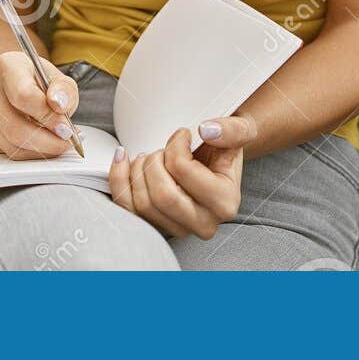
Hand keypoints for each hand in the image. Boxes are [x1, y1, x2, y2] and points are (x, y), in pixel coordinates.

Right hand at [0, 51, 79, 159]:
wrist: (19, 83)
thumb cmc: (39, 80)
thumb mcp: (60, 79)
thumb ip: (64, 91)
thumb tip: (59, 105)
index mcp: (7, 65)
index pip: (23, 96)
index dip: (47, 116)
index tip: (66, 127)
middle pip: (14, 126)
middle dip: (46, 141)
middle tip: (66, 142)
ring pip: (11, 144)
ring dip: (41, 150)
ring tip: (59, 142)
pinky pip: (7, 151)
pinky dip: (30, 152)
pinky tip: (43, 143)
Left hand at [108, 114, 258, 238]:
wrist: (217, 161)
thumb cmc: (224, 147)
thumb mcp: (240, 131)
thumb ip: (232, 130)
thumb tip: (208, 131)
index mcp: (225, 203)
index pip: (184, 172)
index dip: (175, 146)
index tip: (182, 135)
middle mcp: (204, 223)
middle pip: (162, 196)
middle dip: (154, 163)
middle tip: (162, 149)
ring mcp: (179, 229)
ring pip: (143, 204)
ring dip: (138, 171)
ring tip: (151, 156)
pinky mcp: (157, 227)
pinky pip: (127, 209)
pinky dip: (119, 180)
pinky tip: (123, 159)